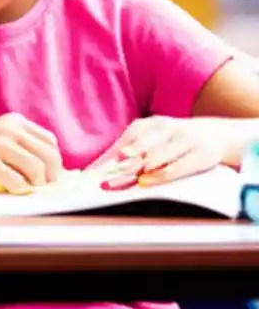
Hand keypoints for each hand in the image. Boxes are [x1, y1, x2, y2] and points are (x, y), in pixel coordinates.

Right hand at [0, 113, 62, 194]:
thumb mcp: (2, 137)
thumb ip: (25, 146)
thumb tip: (54, 170)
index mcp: (15, 121)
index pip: (50, 141)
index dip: (54, 160)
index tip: (48, 174)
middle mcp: (9, 129)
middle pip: (48, 154)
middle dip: (50, 174)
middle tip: (43, 185)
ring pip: (35, 166)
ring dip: (36, 182)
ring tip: (28, 187)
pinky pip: (15, 179)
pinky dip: (19, 188)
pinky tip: (14, 189)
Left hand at [97, 117, 228, 188]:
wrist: (217, 134)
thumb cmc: (174, 141)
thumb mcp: (151, 140)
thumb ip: (127, 152)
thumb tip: (94, 170)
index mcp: (149, 124)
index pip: (124, 142)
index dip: (107, 160)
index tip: (90, 176)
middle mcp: (166, 128)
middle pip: (136, 150)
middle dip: (117, 168)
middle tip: (101, 182)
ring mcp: (185, 140)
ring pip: (154, 157)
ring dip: (135, 171)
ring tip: (118, 183)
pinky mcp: (201, 155)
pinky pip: (177, 167)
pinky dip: (160, 176)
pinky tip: (145, 183)